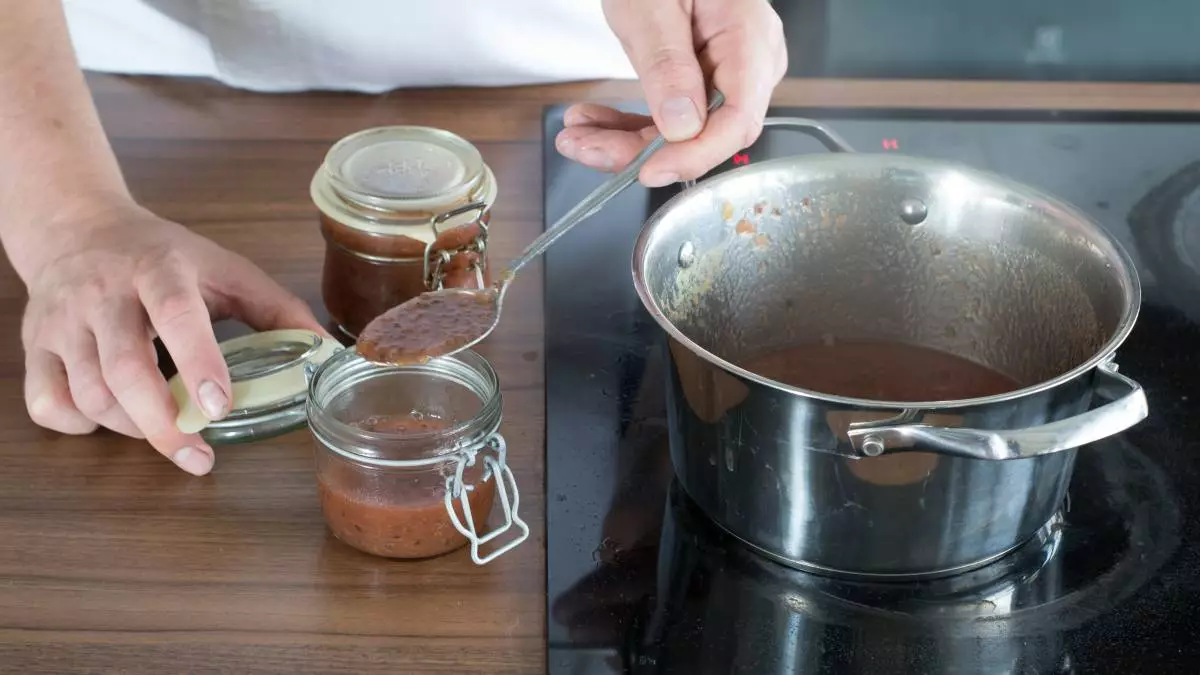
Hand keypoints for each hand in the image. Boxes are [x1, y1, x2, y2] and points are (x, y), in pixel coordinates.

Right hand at [20, 202, 323, 474]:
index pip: (176, 315)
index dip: (199, 363)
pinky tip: (113, 419)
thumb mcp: (226, 270)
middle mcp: (104, 293)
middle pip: (124, 368)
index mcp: (160, 269)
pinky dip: (81, 425)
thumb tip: (331, 354)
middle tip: (199, 456)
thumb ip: (278, 310)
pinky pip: (47, 403)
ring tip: (167, 431)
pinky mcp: (34, 346)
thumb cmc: (164, 257)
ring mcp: (62, 321)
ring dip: (130, 427)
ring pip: (88, 392)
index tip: (219, 408)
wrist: (77, 228)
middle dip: (162, 423)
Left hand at [556, 0, 785, 186]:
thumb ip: (667, 64)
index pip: (739, 118)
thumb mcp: (649, 4)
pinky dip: (629, 125)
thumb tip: (683, 126)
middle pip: (708, 132)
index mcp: (750, 36)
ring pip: (683, 131)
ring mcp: (727, 69)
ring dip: (626, 141)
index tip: (649, 170)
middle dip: (643, 150)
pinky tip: (593, 122)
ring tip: (577, 135)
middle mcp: (749, 59)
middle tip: (586, 147)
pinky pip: (672, 115)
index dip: (696, 154)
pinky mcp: (701, 76)